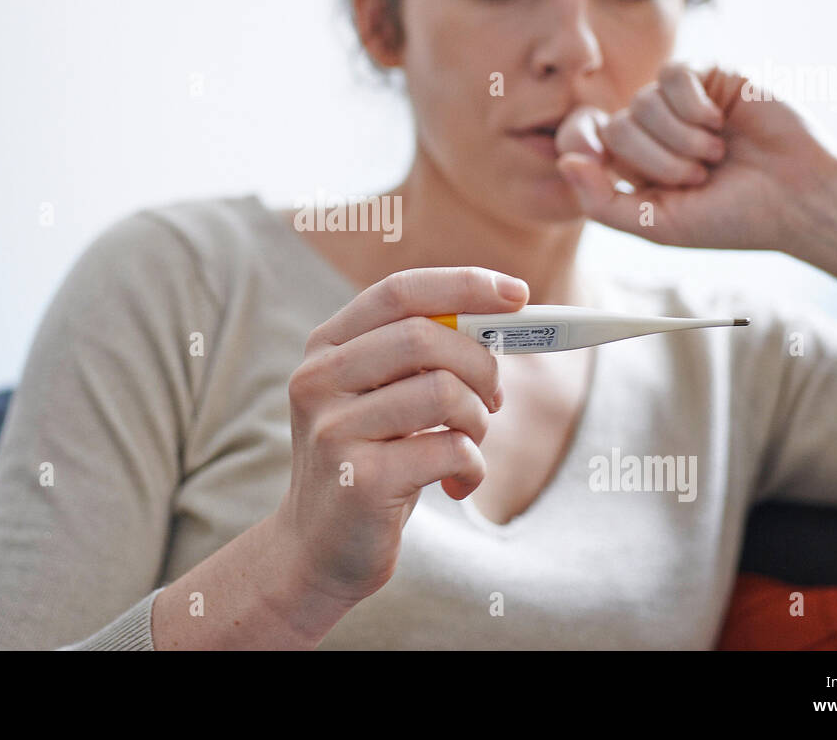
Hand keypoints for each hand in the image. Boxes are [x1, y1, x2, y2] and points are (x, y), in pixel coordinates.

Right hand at [277, 267, 525, 606]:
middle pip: (424, 337)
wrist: (318, 550)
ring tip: (470, 442)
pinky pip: (449, 450)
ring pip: (442, 392)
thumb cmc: (370, 462)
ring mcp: (334, 431)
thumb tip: (504, 313)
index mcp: (325, 348)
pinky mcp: (360, 481)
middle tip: (495, 398)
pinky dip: (472, 465)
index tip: (519, 294)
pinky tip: (458, 483)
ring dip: (478, 419)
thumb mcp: (383, 397)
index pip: (399, 292)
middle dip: (480, 364)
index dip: (463, 285)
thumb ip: (422, 355)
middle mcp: (319, 381)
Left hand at [554, 63, 836, 249]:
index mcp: (633, 166)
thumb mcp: (658, 225)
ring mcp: (679, 102)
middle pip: (615, 128)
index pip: (581, 139)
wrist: (799, 197)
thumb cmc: (732, 218)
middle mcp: (651, 131)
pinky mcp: (709, 76)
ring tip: (715, 157)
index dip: (579, 142)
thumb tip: (565, 161)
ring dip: (679, 139)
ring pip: (641, 102)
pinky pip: (672, 73)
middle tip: (697, 178)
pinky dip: (691, 106)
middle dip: (655, 160)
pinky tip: (718, 123)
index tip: (597, 158)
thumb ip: (602, 202)